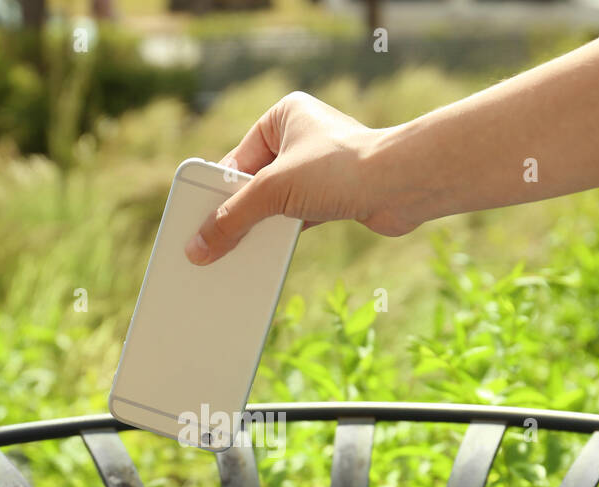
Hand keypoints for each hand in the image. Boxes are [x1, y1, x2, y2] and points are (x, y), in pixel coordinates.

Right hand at [184, 92, 417, 265]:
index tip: (194, 223)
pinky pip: (296, 217)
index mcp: (283, 116)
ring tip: (233, 258)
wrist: (404, 184)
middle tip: (209, 245)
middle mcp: (301, 137)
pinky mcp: (334, 195)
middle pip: (253, 183)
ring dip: (258, 230)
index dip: (215, 194)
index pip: (236, 159)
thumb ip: (232, 218)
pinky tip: (263, 258)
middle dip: (235, 215)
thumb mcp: (274, 191)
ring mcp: (318, 168)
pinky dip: (281, 236)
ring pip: (275, 203)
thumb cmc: (342, 169)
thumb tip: (198, 247)